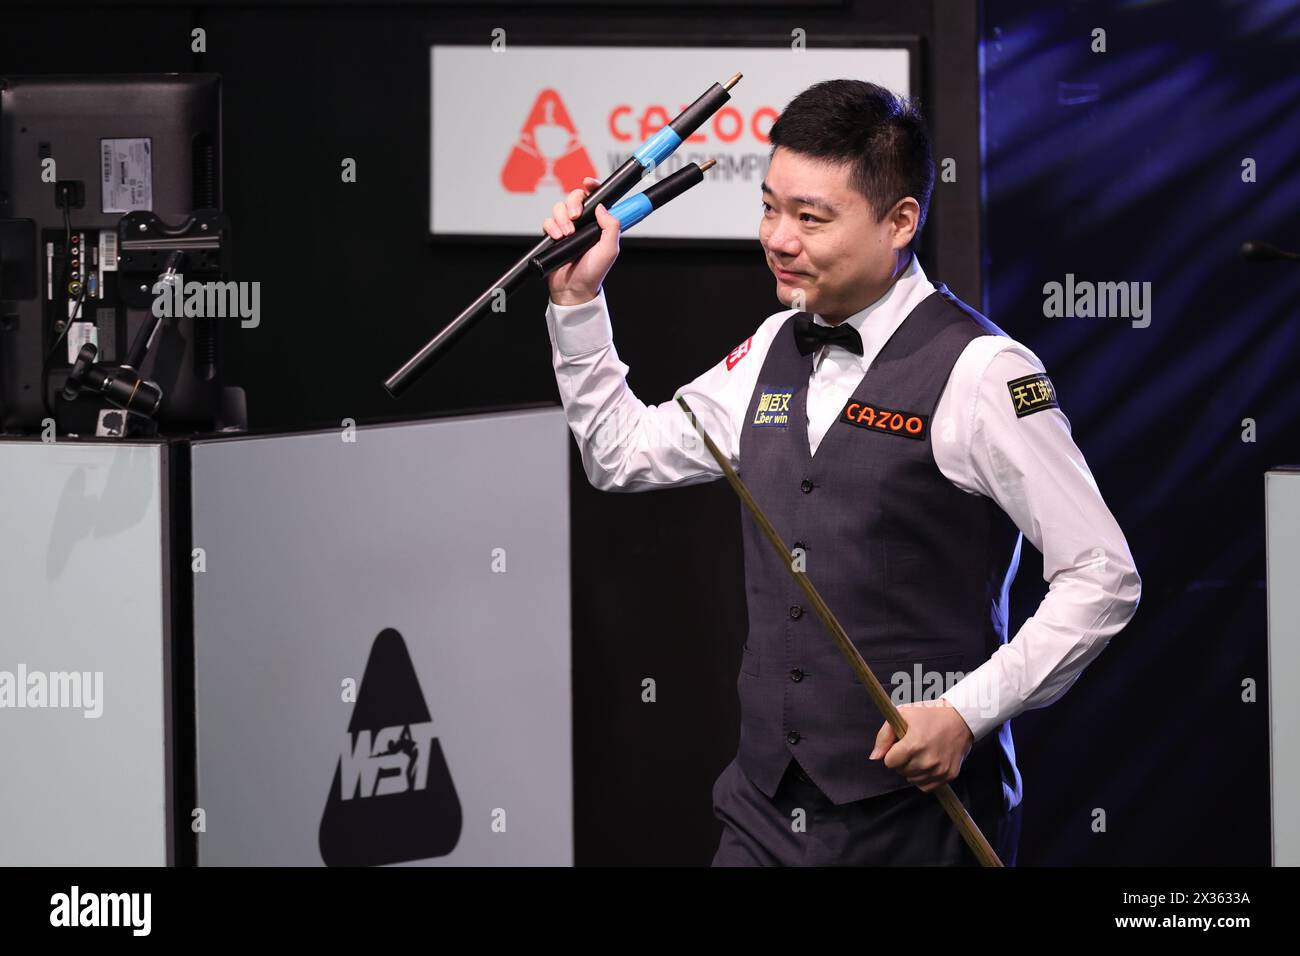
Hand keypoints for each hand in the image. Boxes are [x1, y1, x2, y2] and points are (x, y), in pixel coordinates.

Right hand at [542, 175, 621, 305]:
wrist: (574, 288)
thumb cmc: (594, 272)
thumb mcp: (610, 249)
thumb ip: (612, 226)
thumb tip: (602, 207)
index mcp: (599, 223)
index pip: (597, 198)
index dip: (593, 187)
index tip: (589, 183)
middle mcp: (584, 223)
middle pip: (576, 197)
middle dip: (574, 203)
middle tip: (576, 217)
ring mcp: (568, 228)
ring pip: (560, 207)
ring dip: (562, 218)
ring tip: (567, 234)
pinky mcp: (554, 235)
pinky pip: (548, 221)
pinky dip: (552, 227)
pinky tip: (558, 238)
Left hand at [869, 699, 973, 792]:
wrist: (961, 718)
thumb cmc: (929, 714)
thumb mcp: (902, 715)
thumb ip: (884, 736)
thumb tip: (875, 757)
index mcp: (914, 745)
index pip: (889, 762)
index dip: (892, 753)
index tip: (900, 744)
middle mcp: (927, 760)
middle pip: (901, 772)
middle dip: (902, 760)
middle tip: (913, 746)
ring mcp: (939, 770)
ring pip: (912, 780)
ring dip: (913, 769)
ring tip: (922, 753)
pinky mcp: (949, 775)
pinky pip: (927, 787)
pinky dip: (924, 778)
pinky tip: (929, 763)